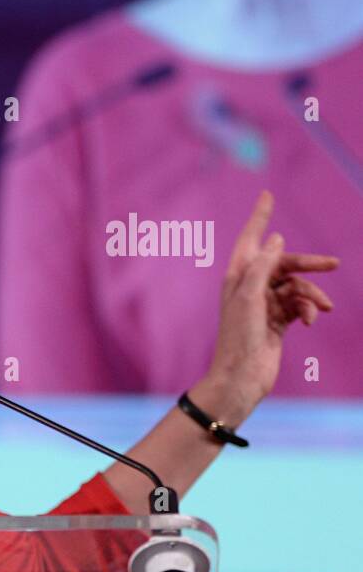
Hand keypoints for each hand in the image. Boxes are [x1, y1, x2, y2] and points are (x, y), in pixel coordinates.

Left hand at [200, 190, 338, 421]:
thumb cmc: (240, 337)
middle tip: (333, 264)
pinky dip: (308, 310)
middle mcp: (249, 287)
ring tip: (321, 309)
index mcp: (237, 277)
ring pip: (296, 287)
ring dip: (311, 296)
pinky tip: (310, 321)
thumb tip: (276, 239)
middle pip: (284, 264)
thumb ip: (263, 267)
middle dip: (308, 265)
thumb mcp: (250, 297)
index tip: (267, 195)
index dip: (259, 217)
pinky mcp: (277, 321)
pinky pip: (299, 306)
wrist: (242, 376)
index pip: (250, 240)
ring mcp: (264, 304)